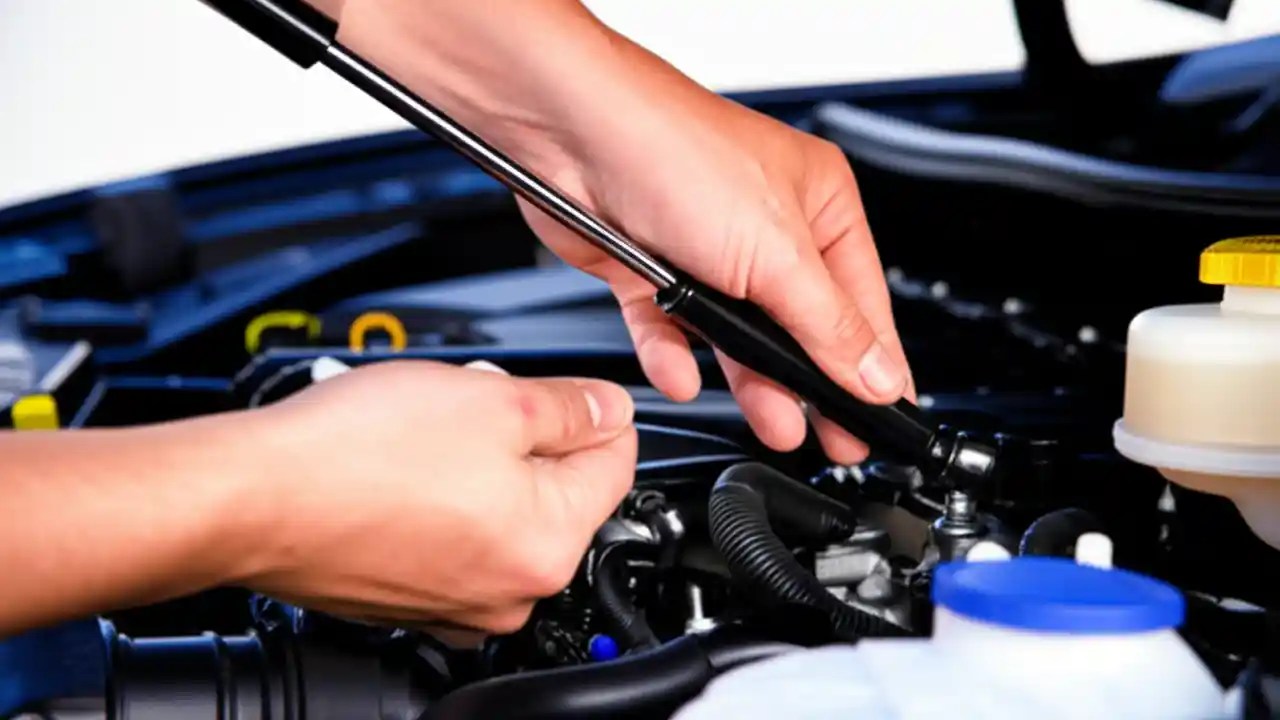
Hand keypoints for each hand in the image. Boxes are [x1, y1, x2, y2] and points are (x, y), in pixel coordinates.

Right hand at [237, 360, 636, 634]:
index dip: (596, 413)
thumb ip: (572, 407)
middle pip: (556, 492)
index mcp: (547, 547)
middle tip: (478, 401)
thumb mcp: (495, 400)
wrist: (253, 498)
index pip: (617, 465)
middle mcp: (509, 592)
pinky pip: (452, 536)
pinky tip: (401, 467)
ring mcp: (455, 602)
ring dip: (481, 464)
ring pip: (500, 510)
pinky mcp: (408, 596)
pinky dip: (439, 498)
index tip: (569, 392)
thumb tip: (610, 409)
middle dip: (527, 438)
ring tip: (429, 430)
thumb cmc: (358, 455)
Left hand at [333, 1, 913, 463]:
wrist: (571, 136)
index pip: (862, 302)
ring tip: (773, 423)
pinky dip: (676, 355)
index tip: (884, 417)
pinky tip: (684, 375)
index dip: (874, 365)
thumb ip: (829, 326)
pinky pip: (672, 328)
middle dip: (812, 385)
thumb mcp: (776, 253)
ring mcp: (706, 250)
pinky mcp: (651, 268)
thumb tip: (878, 376)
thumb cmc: (675, 152)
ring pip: (736, 337)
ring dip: (750, 382)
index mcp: (818, 205)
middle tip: (834, 439)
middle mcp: (765, 227)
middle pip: (800, 328)